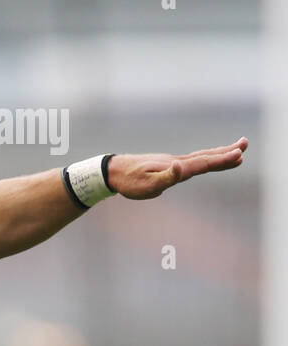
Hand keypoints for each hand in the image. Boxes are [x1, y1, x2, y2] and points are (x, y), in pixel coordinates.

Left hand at [107, 138, 246, 199]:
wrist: (114, 171)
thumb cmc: (130, 181)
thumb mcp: (146, 185)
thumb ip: (165, 178)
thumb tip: (180, 166)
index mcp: (175, 166)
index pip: (202, 163)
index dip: (221, 160)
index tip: (239, 155)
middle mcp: (177, 161)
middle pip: (206, 157)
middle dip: (226, 153)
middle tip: (245, 146)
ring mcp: (173, 162)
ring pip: (201, 157)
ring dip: (219, 153)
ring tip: (236, 149)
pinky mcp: (168, 164)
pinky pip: (193, 160)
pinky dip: (206, 157)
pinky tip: (209, 159)